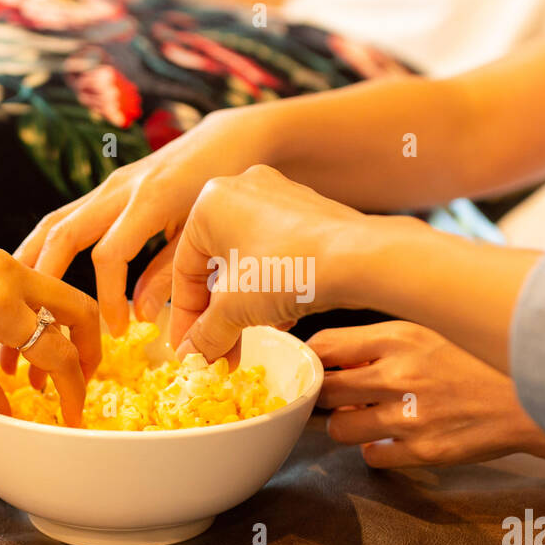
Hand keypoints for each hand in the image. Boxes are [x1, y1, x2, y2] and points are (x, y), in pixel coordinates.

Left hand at [0, 191, 99, 424]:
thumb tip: (5, 411)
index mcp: (1, 307)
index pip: (59, 354)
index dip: (73, 391)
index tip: (72, 416)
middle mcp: (13, 277)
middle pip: (81, 312)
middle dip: (90, 352)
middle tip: (78, 383)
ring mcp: (3, 259)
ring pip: (56, 296)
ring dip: (57, 334)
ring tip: (31, 374)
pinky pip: (29, 285)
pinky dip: (32, 315)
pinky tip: (1, 340)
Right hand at [15, 108, 271, 335]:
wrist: (230, 140)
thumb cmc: (226, 190)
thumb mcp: (207, 232)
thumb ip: (173, 272)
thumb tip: (141, 314)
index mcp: (152, 199)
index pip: (109, 255)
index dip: (108, 297)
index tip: (116, 331)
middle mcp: (121, 188)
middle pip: (66, 233)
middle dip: (45, 278)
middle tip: (37, 320)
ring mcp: (109, 185)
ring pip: (56, 221)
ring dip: (31, 259)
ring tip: (15, 297)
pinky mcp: (106, 189)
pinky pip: (66, 217)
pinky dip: (46, 246)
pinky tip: (33, 271)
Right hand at [169, 164, 367, 359]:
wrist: (359, 257)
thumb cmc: (286, 270)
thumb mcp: (234, 309)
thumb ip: (205, 334)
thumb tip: (191, 356)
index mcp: (209, 201)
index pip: (185, 269)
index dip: (184, 318)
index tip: (188, 348)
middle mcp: (242, 189)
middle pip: (217, 264)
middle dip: (218, 314)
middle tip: (219, 350)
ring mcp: (278, 196)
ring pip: (248, 259)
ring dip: (245, 303)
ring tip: (252, 337)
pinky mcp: (308, 210)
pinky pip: (277, 251)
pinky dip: (272, 284)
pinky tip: (282, 314)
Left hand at [307, 321, 544, 469]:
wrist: (530, 396)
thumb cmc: (477, 358)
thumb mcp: (430, 331)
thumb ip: (382, 341)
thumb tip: (336, 357)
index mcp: (398, 337)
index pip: (324, 346)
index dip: (311, 359)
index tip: (314, 366)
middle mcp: (399, 375)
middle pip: (324, 391)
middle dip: (325, 395)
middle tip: (339, 396)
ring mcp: (410, 416)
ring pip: (339, 430)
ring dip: (347, 426)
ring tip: (366, 418)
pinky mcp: (424, 451)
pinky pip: (372, 457)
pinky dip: (376, 451)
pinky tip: (391, 439)